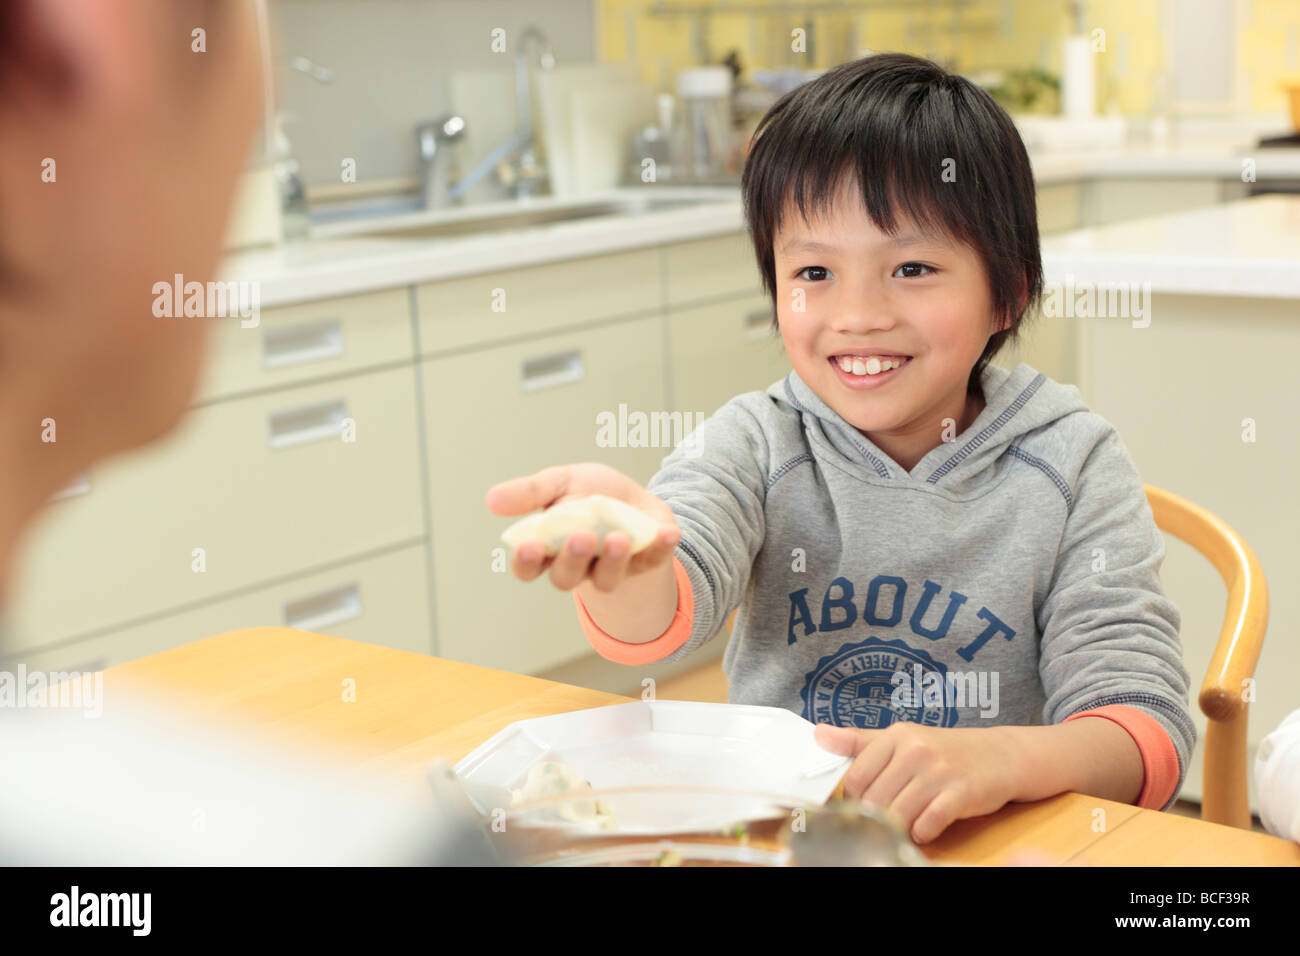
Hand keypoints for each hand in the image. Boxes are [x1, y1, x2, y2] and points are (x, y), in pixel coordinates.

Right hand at [485, 463, 679, 592]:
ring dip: (612, 561)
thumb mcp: (560, 481)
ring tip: (619, 537)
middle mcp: (578, 566)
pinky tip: (667, 533)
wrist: (634, 497)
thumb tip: (491, 499)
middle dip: (572, 560)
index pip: (528, 566)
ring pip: (607, 580)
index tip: (528, 547)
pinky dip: (660, 548)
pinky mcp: (646, 562)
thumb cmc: (590, 493)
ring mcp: (612, 568)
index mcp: (549, 548)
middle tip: (581, 536)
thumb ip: (530, 492)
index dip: (526, 562)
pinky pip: (652, 561)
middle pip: (565, 578)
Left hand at [814, 722, 1022, 844]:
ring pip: (899, 814)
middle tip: (884, 820)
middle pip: (875, 799)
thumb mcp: (902, 739)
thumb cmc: (943, 751)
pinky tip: (925, 828)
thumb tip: (818, 735)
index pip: (857, 775)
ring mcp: (940, 772)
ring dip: (899, 827)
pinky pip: (928, 824)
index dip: (853, 799)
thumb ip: (859, 741)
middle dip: (875, 817)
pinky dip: (922, 833)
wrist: (999, 755)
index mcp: (897, 736)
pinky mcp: (961, 794)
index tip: (860, 807)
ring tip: (905, 824)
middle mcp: (917, 750)